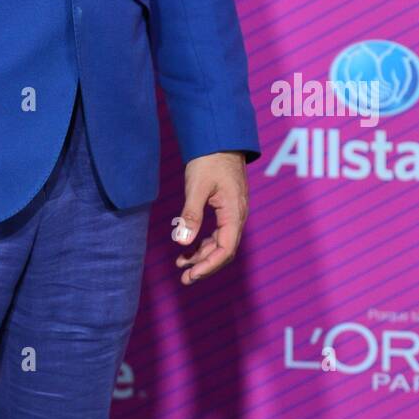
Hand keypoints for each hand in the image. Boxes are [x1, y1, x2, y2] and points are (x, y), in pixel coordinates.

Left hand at [171, 151, 248, 285]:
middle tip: (184, 279)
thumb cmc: (209, 160)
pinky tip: (188, 249)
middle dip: (204, 266)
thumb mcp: (197, 187)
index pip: (225, 249)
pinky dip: (203, 243)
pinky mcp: (225, 209)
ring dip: (202, 256)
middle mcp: (237, 216)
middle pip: (224, 251)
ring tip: (181, 266)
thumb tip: (182, 242)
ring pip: (220, 243)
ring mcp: (232, 213)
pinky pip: (217, 233)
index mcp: (234, 212)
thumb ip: (191, 214)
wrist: (220, 139)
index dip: (209, 265)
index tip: (191, 275)